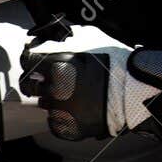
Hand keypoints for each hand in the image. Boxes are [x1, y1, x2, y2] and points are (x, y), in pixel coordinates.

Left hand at [20, 38, 161, 141]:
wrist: (133, 92)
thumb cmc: (116, 63)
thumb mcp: (94, 38)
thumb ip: (72, 35)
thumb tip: (59, 34)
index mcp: (56, 64)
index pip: (28, 61)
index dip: (31, 59)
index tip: (34, 61)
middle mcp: (52, 88)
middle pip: (29, 85)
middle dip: (35, 81)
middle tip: (48, 80)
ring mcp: (59, 109)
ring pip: (44, 104)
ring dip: (53, 98)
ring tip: (73, 95)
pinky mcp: (66, 127)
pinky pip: (55, 122)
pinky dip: (63, 116)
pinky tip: (77, 109)